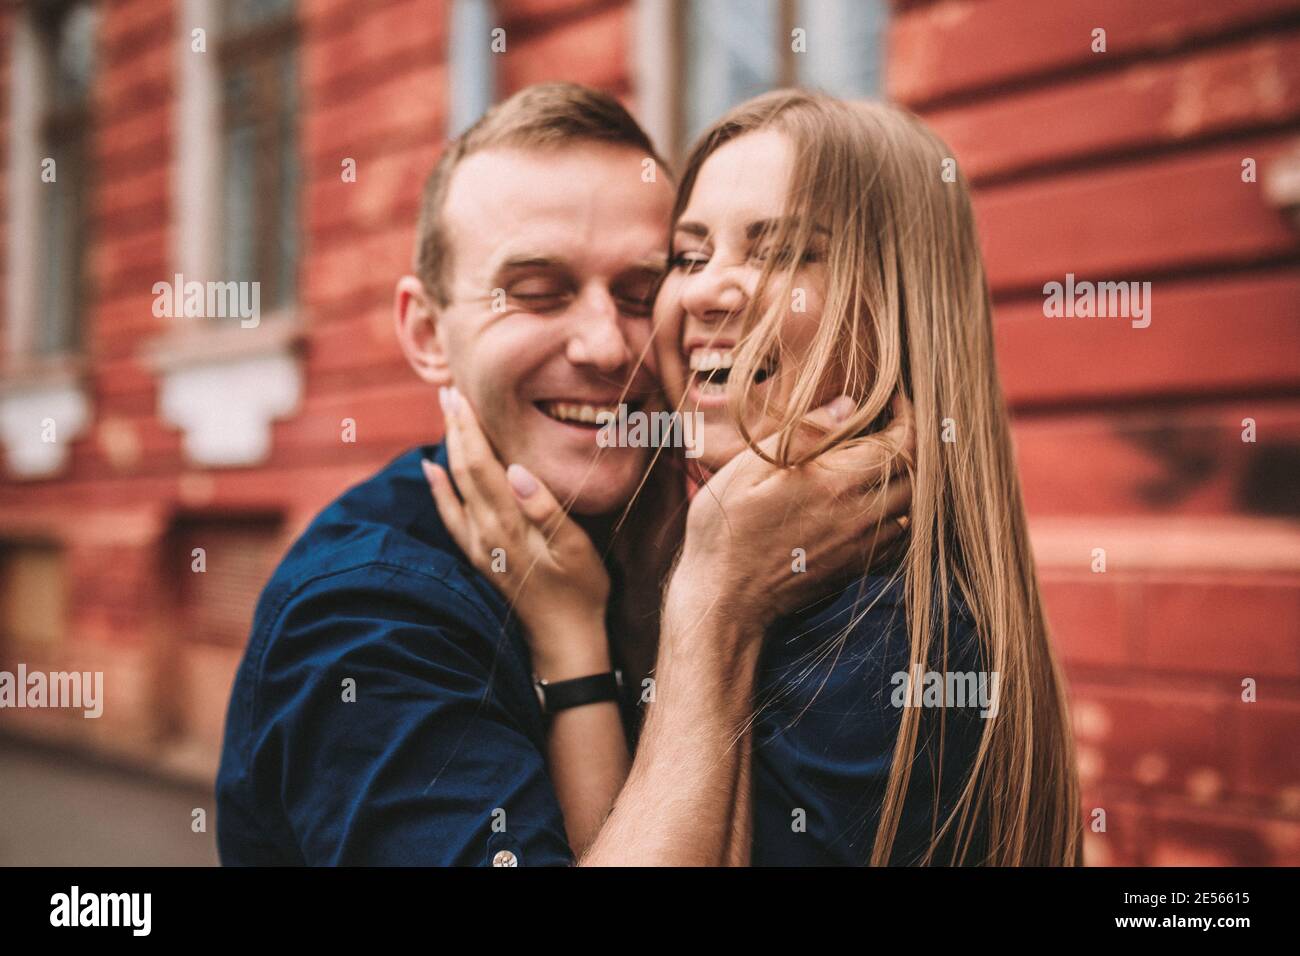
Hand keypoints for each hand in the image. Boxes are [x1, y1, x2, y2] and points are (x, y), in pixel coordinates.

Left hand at [423, 386, 611, 679]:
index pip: (480, 463)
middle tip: (447, 391)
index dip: (468, 427)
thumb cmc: (581, 591)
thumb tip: (516, 469)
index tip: (459, 394)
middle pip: (462, 468)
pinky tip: (431, 471)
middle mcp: (485, 530)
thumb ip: (544, 508)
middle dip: (455, 427)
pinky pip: (450, 514)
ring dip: (448, 448)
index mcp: (508, 522)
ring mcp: (479, 544)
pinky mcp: (480, 556)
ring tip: (444, 417)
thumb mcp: (576, 548)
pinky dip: (438, 489)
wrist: (564, 640)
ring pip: (454, 485)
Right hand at [668, 393, 914, 635]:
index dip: (907, 418)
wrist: (725, 599)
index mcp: (834, 484)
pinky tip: (876, 503)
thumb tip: (848, 406)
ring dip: (909, 480)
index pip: (900, 444)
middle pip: (917, 474)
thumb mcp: (747, 468)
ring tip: (884, 461)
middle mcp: (860, 516)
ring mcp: (863, 546)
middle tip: (890, 427)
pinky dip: (901, 515)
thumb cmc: (726, 530)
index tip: (895, 402)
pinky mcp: (858, 568)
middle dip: (910, 445)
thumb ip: (802, 434)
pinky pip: (902, 539)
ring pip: (914, 507)